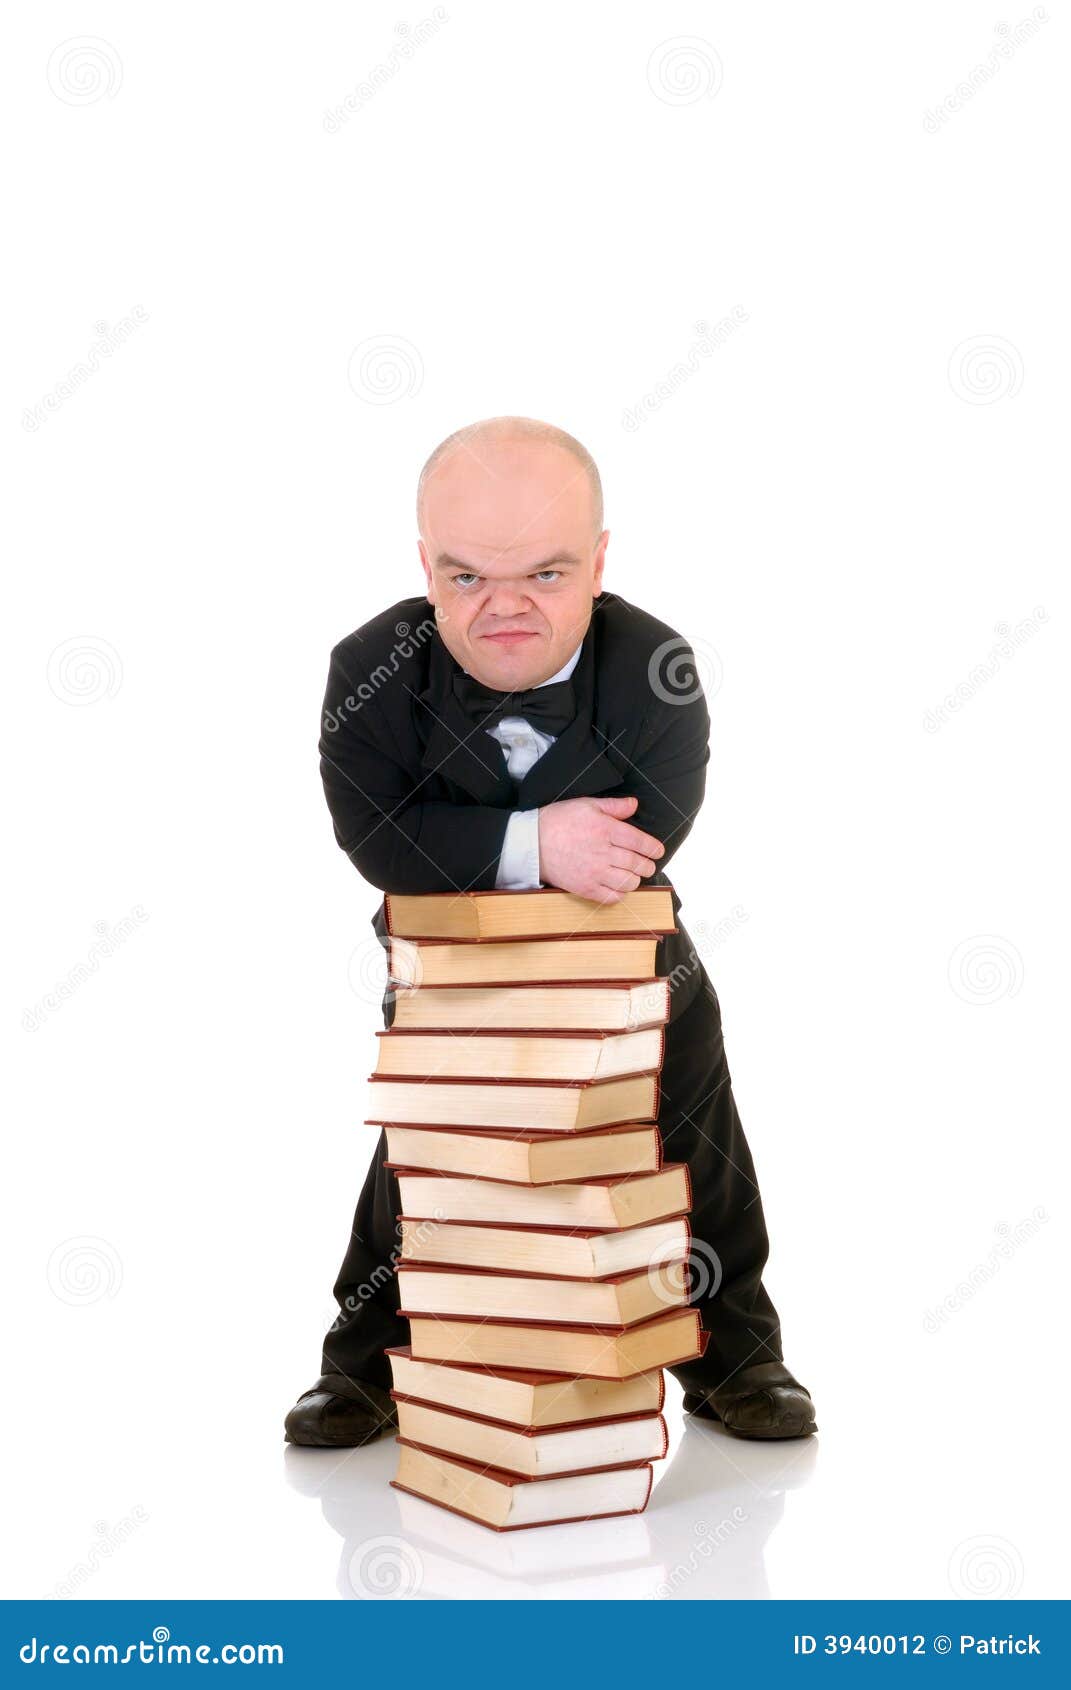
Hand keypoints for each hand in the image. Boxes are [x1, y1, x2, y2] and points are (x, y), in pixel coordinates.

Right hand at [537, 796, 664, 902]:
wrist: (531, 843)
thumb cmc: (558, 820)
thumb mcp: (586, 804)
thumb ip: (614, 806)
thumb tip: (635, 804)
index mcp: (606, 829)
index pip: (641, 842)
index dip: (654, 848)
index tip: (658, 851)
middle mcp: (604, 852)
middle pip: (638, 864)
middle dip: (647, 866)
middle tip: (646, 865)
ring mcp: (595, 872)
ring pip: (629, 882)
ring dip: (635, 879)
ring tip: (631, 875)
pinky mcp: (585, 888)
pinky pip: (612, 897)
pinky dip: (620, 894)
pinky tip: (617, 887)